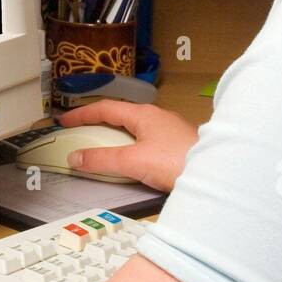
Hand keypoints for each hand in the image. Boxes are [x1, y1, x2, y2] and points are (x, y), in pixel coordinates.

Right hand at [56, 100, 198, 192]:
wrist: (217, 174)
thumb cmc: (178, 161)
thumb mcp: (133, 161)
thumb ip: (102, 160)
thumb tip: (76, 158)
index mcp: (144, 114)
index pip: (105, 108)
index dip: (82, 114)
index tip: (65, 120)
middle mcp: (157, 117)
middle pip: (121, 116)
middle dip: (98, 123)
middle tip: (81, 133)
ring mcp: (170, 130)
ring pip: (136, 128)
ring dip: (117, 135)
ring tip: (103, 147)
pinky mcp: (179, 145)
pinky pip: (148, 139)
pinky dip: (132, 145)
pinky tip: (133, 159)